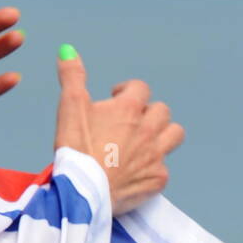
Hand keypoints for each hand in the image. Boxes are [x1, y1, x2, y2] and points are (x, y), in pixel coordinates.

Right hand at [53, 46, 184, 215]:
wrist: (83, 192)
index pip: (140, 88)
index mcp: (128, 109)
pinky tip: (135, 170)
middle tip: (126, 122)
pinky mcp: (157, 179)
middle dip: (146, 112)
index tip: (113, 99)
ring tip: (141, 142)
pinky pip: (164, 168)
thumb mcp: (69, 107)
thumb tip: (68, 50)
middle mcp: (149, 129)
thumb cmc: (75, 149)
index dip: (126, 91)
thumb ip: (72, 77)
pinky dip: (152, 166)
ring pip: (174, 134)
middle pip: (161, 110)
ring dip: (161, 134)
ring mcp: (156, 155)